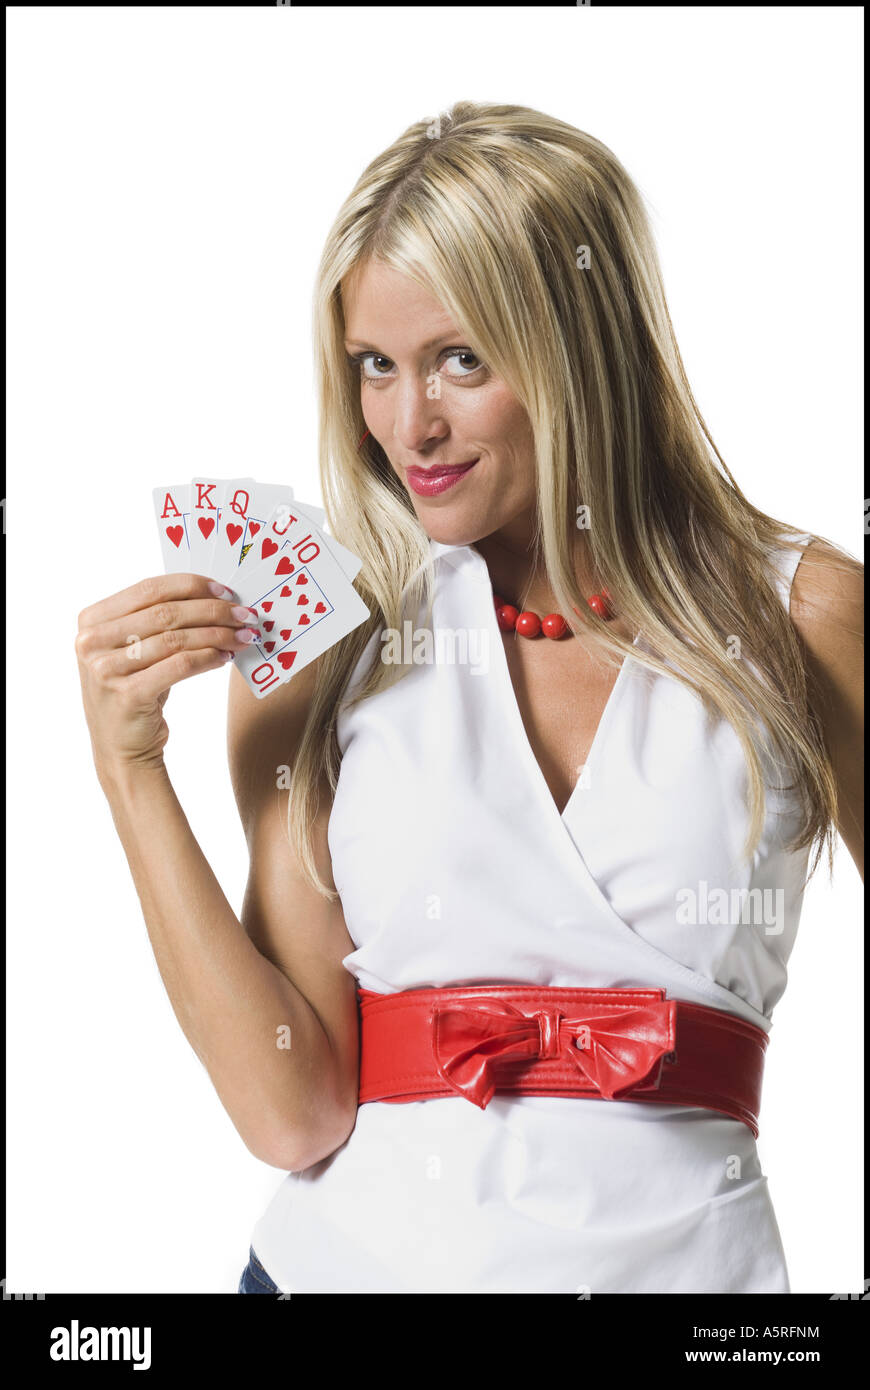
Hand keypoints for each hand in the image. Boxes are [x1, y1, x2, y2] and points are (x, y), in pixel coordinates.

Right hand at [75, 573, 260, 776]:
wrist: (120, 747)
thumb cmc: (133, 690)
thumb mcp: (132, 649)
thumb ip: (157, 620)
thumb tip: (214, 596)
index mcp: (91, 620)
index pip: (149, 589)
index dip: (191, 586)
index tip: (225, 591)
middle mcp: (92, 642)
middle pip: (166, 613)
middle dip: (212, 611)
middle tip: (244, 615)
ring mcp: (107, 670)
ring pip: (175, 639)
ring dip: (217, 635)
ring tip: (243, 636)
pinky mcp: (128, 695)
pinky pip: (180, 666)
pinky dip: (208, 659)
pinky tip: (226, 658)